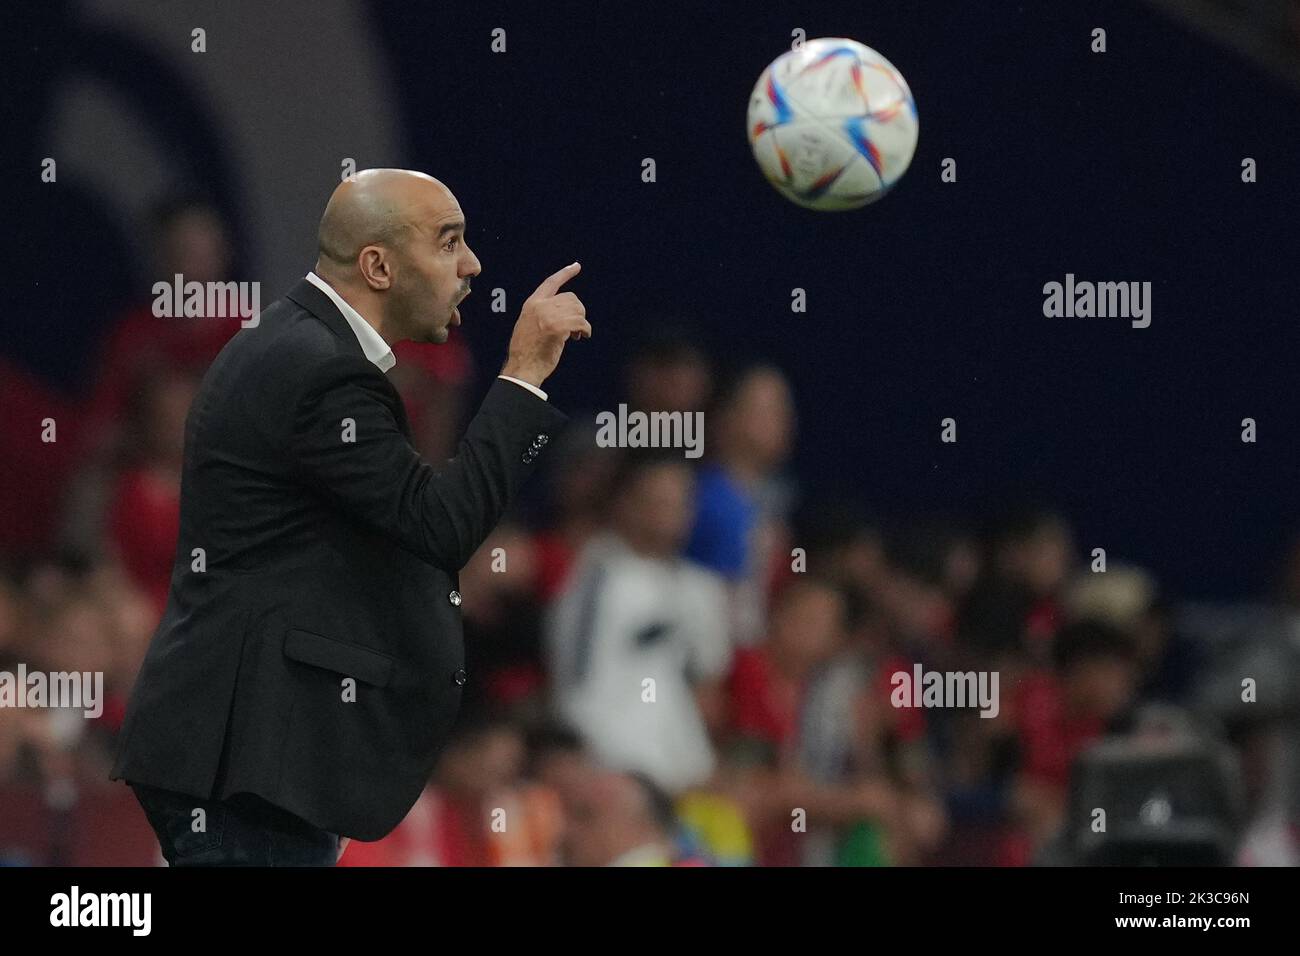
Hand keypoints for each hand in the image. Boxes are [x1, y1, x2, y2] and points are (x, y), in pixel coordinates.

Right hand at [501, 262, 590, 387]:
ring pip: (578, 310)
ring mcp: (548, 316)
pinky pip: (581, 323)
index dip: (565, 273)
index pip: (550, 282)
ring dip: (582, 322)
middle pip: (571, 298)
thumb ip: (544, 313)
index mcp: (532, 304)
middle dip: (578, 311)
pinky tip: (582, 336)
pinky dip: (586, 330)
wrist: (523, 368)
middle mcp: (540, 306)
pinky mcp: (557, 328)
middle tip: (576, 327)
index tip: (576, 266)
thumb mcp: (530, 325)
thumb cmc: (527, 352)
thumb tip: (564, 312)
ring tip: (576, 334)